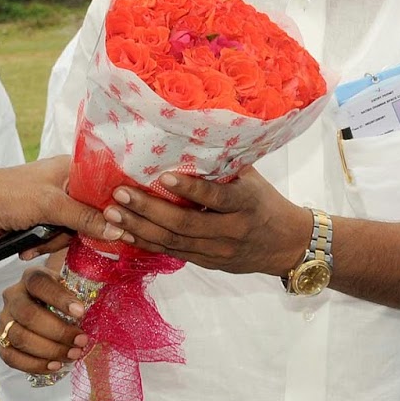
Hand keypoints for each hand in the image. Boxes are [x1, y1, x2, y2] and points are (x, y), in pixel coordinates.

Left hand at [0, 156, 125, 247]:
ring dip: (54, 242)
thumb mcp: (49, 205)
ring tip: (36, 241)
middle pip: (92, 216)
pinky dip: (42, 246)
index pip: (105, 187)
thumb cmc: (7, 194)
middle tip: (66, 236)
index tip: (123, 225)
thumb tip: (119, 229)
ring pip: (73, 232)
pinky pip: (55, 240)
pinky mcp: (40, 224)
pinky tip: (27, 248)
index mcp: (71, 170)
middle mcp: (65, 186)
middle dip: (76, 232)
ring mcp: (52, 206)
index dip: (113, 208)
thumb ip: (84, 217)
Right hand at [0, 256, 89, 374]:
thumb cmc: (63, 298)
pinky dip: (35, 365)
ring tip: (73, 354)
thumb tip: (92, 312)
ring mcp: (5, 319)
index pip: (39, 283)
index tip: (81, 312)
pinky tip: (55, 365)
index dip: (59, 298)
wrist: (44, 306)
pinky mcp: (2, 340)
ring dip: (49, 350)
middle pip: (28, 314)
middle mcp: (13, 296)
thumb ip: (80, 292)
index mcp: (31, 277)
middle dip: (58, 331)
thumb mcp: (71, 287)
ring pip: (19, 337)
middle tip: (81, 341)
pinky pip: (11, 357)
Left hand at [102, 167, 306, 276]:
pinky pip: (171, 253)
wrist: (287, 244)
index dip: (190, 189)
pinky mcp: (207, 263)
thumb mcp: (250, 180)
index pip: (216, 198)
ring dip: (139, 228)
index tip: (163, 176)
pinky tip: (123, 232)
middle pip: (185, 224)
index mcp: (245, 204)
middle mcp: (231, 231)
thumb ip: (222, 166)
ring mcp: (218, 251)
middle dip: (149, 209)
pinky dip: (145, 243)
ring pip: (173, 242)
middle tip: (121, 194)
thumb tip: (187, 137)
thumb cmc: (263, 202)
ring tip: (112, 213)